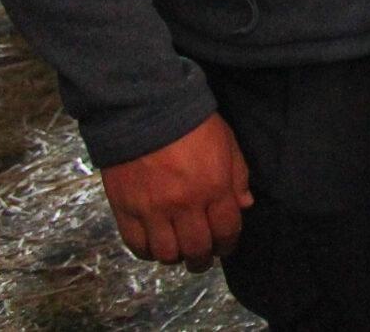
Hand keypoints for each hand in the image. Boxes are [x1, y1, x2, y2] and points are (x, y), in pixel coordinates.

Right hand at [99, 112, 252, 271]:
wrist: (145, 109)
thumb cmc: (193, 123)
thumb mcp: (227, 143)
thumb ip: (238, 176)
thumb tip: (244, 205)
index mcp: (214, 187)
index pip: (226, 231)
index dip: (229, 244)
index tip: (226, 246)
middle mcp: (184, 204)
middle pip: (196, 249)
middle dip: (203, 258)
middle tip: (202, 256)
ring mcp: (152, 209)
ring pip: (166, 254)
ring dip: (175, 257)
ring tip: (178, 251)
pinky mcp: (125, 209)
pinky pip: (136, 245)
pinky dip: (147, 251)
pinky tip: (154, 244)